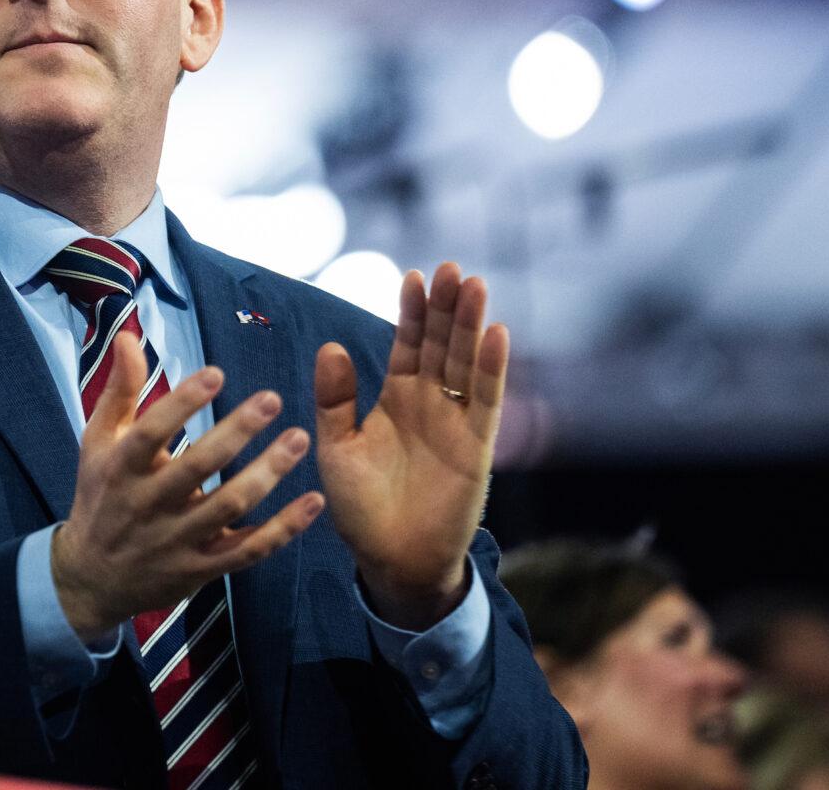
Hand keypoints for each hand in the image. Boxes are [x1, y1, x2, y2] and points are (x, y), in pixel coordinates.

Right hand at [52, 332, 325, 639]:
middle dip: (235, 432)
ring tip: (299, 439)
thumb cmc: (100, 495)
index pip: (150, 432)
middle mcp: (148, 505)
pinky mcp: (203, 568)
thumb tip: (130, 334)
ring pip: (228, 508)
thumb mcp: (98, 441)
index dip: (183, 402)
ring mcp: (177, 540)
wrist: (92, 578)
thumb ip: (120, 389)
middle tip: (271, 399)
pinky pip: (248, 550)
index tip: (217, 372)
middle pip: (195, 467)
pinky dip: (283, 529)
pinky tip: (313, 501)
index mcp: (120, 468)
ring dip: (267, 474)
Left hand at [314, 263, 507, 630]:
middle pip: (441, 344)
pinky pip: (485, 401)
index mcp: (395, 399)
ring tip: (474, 284)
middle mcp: (429, 404)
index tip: (413, 275)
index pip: (407, 344)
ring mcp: (455, 423)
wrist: (390, 559)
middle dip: (446, 307)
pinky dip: (491, 368)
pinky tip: (496, 334)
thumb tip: (331, 345)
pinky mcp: (475, 447)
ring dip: (471, 326)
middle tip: (451, 268)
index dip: (412, 312)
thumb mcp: (336, 447)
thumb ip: (335, 398)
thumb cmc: (359, 507)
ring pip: (465, 363)